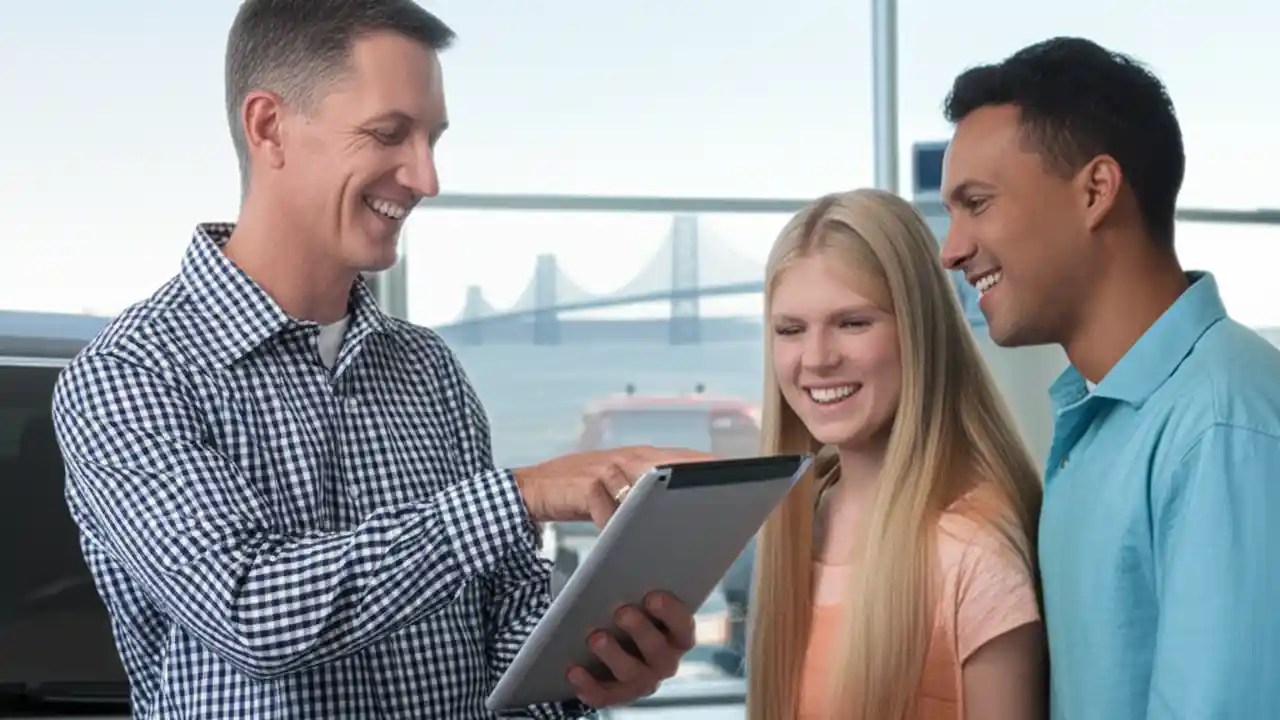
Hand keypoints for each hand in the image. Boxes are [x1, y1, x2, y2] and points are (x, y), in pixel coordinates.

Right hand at [513, 446, 713, 526]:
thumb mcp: (619, 493)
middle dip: (698, 480)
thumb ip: (647, 498)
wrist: (534, 487)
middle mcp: (628, 459)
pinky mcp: (584, 486)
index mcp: (642, 459)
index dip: (713, 465)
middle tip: (727, 498)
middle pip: (672, 467)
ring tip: (687, 524)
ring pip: (642, 486)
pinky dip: (617, 524)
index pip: (685, 458)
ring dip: (661, 506)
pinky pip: (607, 510)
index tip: (747, 476)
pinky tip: (628, 541)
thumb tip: (692, 519)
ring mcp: (606, 470)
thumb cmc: (585, 493)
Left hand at [566, 591, 695, 707]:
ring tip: (595, 637)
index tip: (653, 596)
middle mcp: (664, 662)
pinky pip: (604, 695)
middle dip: (641, 631)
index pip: (683, 626)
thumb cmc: (625, 608)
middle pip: (659, 653)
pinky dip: (589, 685)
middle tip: (622, 611)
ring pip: (632, 674)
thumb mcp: (633, 595)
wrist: (611, 640)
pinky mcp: (617, 695)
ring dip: (614, 655)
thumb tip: (619, 556)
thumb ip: (633, 581)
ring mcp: (642, 682)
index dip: (671, 613)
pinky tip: (573, 669)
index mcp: (676, 635)